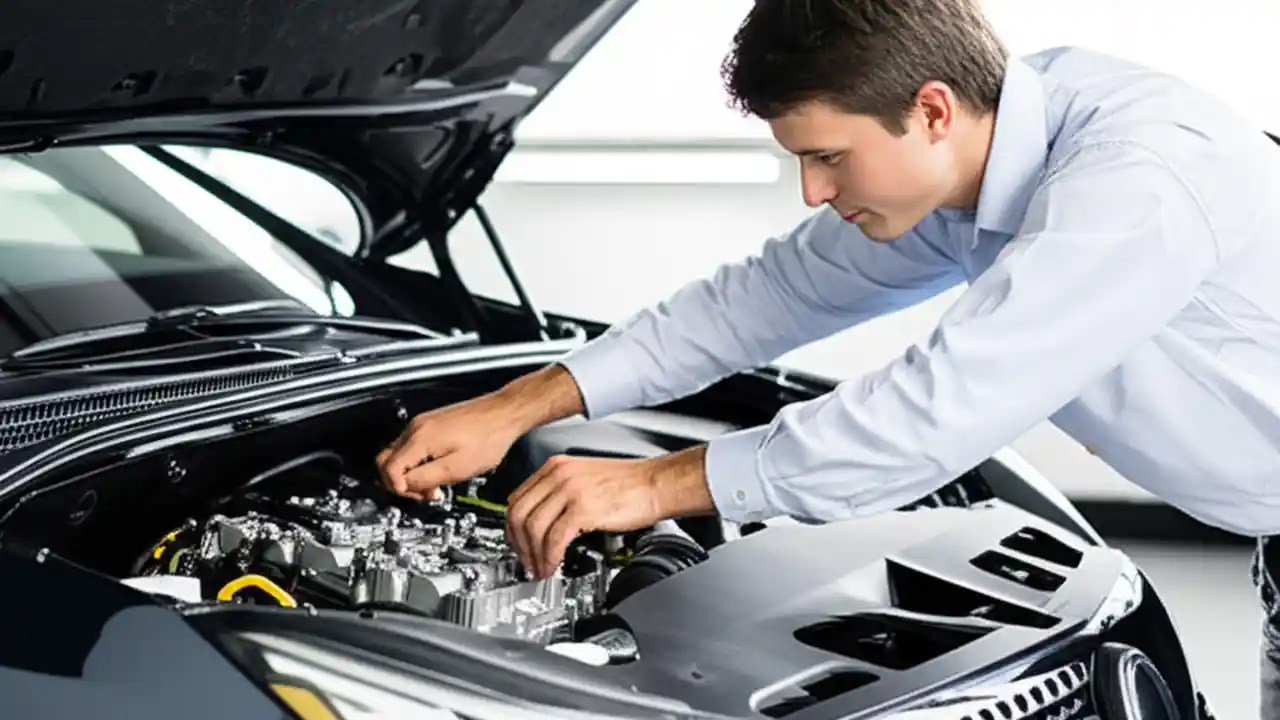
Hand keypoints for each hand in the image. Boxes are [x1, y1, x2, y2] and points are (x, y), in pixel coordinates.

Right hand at [376, 394, 521, 500]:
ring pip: (398, 455)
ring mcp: (422, 424)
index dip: (399, 488)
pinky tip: (438, 469)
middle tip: (423, 493)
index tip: (419, 496)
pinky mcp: (430, 424)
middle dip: (400, 482)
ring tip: (435, 484)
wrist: (504, 414)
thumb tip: (405, 487)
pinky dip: (418, 463)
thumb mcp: (457, 468)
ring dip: (410, 474)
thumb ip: (425, 479)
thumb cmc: (489, 438)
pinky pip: (411, 447)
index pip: (388, 469)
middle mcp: (416, 428)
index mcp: (420, 438)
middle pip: (386, 461)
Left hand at [506, 446, 714, 578]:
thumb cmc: (629, 484)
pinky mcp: (584, 509)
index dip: (513, 529)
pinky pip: (554, 539)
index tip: (518, 546)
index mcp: (556, 467)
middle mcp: (559, 475)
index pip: (517, 498)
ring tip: (541, 570)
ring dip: (534, 556)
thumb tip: (543, 521)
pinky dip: (549, 557)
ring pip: (533, 528)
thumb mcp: (585, 479)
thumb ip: (560, 493)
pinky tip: (554, 566)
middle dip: (518, 546)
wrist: (656, 483)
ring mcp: (570, 491)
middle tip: (526, 563)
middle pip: (519, 515)